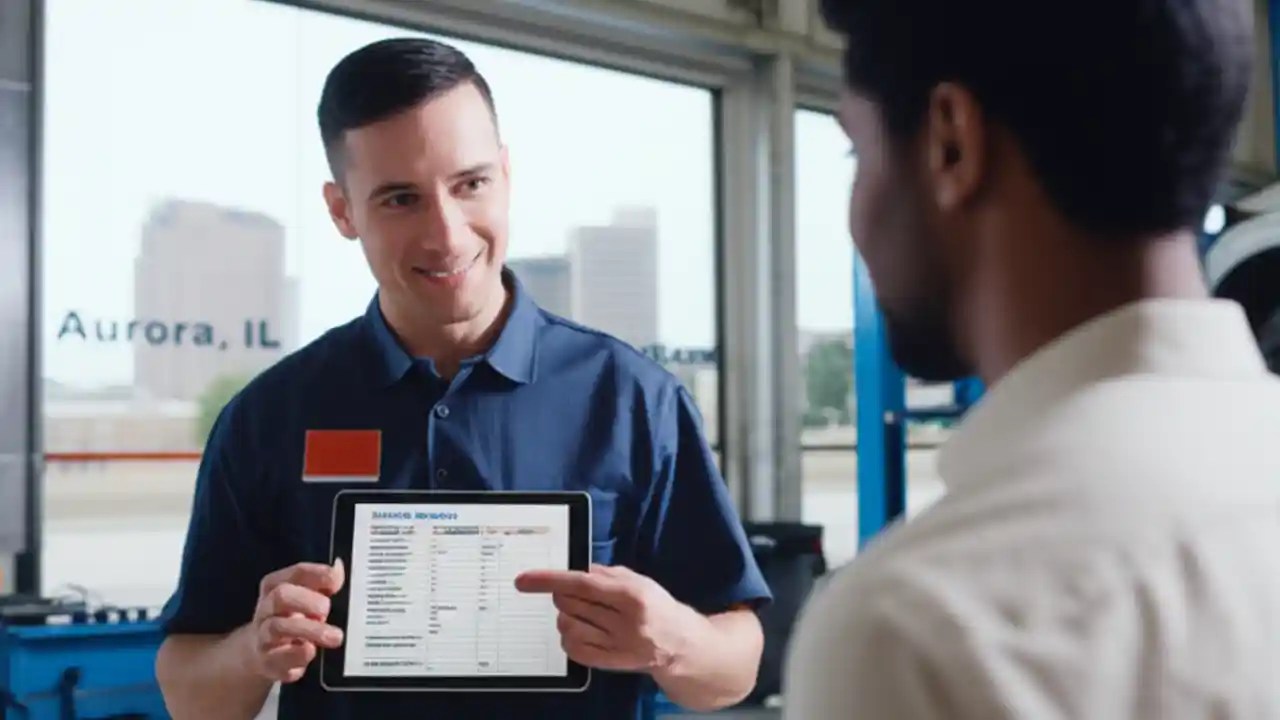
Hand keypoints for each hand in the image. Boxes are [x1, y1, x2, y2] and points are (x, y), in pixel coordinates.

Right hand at [244, 559, 345, 682]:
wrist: (261, 654)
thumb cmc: (292, 619)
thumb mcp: (307, 598)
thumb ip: (324, 583)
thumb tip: (338, 568)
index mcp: (277, 586)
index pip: (296, 573)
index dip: (316, 574)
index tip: (335, 579)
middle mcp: (266, 608)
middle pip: (281, 596)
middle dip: (308, 601)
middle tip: (327, 610)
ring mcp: (264, 635)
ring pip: (278, 627)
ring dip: (310, 631)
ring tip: (336, 637)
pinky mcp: (268, 661)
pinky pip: (279, 657)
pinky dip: (297, 655)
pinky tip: (311, 651)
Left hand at [515, 563, 704, 673]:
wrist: (681, 645)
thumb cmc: (659, 608)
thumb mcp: (641, 581)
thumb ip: (609, 574)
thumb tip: (580, 570)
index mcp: (631, 595)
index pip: (581, 584)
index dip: (549, 580)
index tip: (525, 580)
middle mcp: (624, 621)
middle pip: (570, 605)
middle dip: (562, 596)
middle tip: (570, 594)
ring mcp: (616, 645)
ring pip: (569, 627)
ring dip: (565, 617)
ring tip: (577, 614)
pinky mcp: (611, 663)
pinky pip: (575, 651)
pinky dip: (568, 638)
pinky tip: (577, 631)